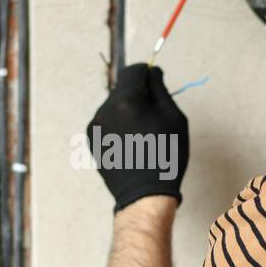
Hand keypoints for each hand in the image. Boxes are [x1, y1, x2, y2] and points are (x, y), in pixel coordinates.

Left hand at [86, 64, 189, 212]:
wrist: (145, 196)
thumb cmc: (166, 155)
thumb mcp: (173, 117)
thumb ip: (160, 88)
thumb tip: (152, 72)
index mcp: (124, 101)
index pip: (133, 70)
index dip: (147, 73)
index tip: (157, 82)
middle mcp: (104, 110)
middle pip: (123, 89)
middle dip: (139, 94)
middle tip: (155, 115)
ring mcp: (95, 127)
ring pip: (114, 106)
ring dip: (128, 110)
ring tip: (144, 133)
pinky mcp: (92, 141)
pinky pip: (108, 121)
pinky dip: (120, 124)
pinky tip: (133, 143)